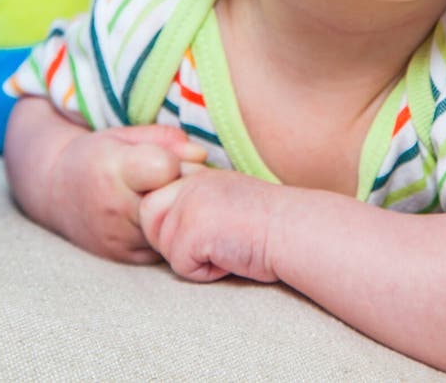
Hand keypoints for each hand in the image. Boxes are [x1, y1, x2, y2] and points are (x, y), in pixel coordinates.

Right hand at [48, 124, 207, 263]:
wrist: (57, 193)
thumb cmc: (98, 155)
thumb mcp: (126, 134)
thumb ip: (166, 139)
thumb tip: (201, 154)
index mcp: (114, 170)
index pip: (166, 167)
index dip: (176, 159)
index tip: (168, 158)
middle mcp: (117, 209)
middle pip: (176, 198)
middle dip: (183, 186)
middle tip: (173, 178)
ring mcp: (123, 239)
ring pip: (176, 225)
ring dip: (178, 210)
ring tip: (163, 196)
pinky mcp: (130, 259)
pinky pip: (168, 245)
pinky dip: (171, 230)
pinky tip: (160, 215)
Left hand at [139, 168, 282, 282]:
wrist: (297, 231)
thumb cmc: (267, 226)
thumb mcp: (225, 200)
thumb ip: (193, 202)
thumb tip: (157, 228)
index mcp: (197, 172)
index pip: (154, 201)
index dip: (172, 225)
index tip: (209, 230)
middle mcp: (190, 180)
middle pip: (149, 221)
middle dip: (175, 242)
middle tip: (214, 241)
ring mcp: (191, 202)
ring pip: (165, 248)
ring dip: (194, 259)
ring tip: (228, 246)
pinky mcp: (195, 228)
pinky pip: (181, 266)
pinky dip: (206, 273)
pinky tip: (232, 256)